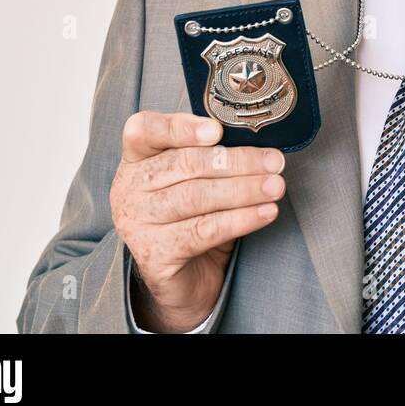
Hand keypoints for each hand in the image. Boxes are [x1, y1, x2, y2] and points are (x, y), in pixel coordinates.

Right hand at [110, 111, 285, 331]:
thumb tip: (258, 143)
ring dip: (244, 189)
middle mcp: (129, 188)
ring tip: (276, 187)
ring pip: (196, 196)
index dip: (180, 127)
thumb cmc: (194, 217)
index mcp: (137, 159)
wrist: (186, 278)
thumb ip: (213, 155)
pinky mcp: (154, 254)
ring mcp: (136, 222)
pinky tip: (266, 213)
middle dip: (237, 161)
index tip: (218, 131)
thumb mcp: (200, 180)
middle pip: (184, 163)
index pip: (144, 130)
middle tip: (274, 163)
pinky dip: (240, 219)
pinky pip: (203, 230)